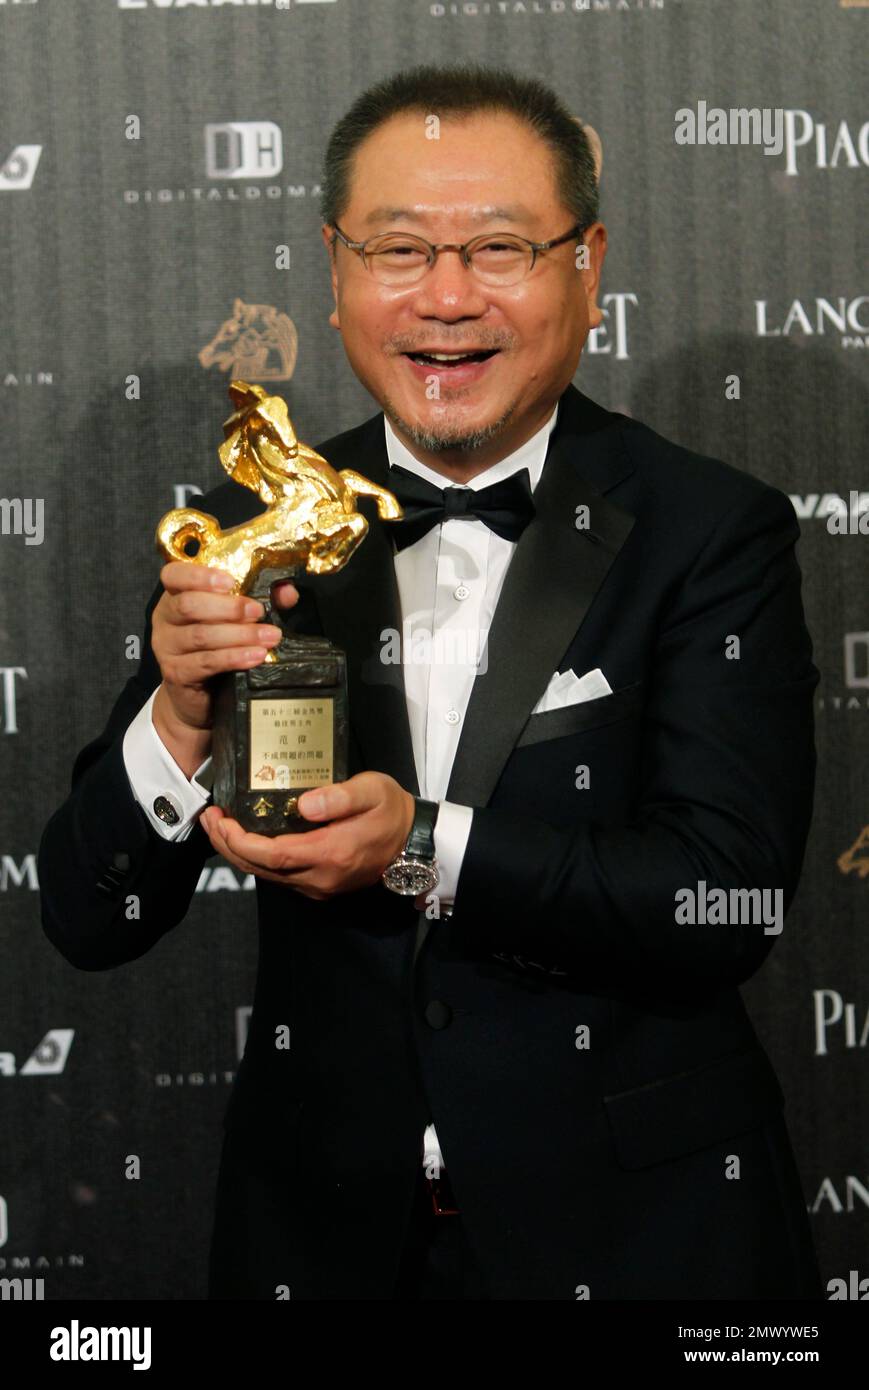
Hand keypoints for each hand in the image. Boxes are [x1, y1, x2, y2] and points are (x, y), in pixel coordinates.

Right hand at [150, 562, 297, 774]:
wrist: (196, 696)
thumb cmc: (214, 648)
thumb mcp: (233, 620)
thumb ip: (258, 600)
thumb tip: (286, 592)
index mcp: (175, 596)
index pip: (174, 575)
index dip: (200, 575)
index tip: (230, 582)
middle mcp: (165, 618)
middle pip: (189, 605)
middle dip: (229, 607)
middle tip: (258, 611)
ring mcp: (167, 647)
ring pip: (201, 635)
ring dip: (239, 635)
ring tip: (268, 636)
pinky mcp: (176, 673)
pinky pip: (206, 662)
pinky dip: (234, 658)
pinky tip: (255, 656)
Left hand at [199, 772, 415, 899]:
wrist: (412, 842)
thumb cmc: (391, 811)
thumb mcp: (372, 791)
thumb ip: (339, 797)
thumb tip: (303, 804)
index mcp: (330, 853)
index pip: (272, 855)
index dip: (239, 841)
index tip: (221, 818)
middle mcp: (320, 877)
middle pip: (260, 869)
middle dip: (227, 846)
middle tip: (209, 817)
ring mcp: (319, 886)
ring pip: (266, 876)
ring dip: (237, 853)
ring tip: (218, 825)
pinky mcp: (320, 886)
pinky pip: (278, 876)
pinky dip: (255, 859)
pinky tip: (245, 838)